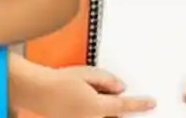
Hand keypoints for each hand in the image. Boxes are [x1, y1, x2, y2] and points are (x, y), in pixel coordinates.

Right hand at [27, 65, 154, 117]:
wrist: (34, 89)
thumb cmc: (57, 79)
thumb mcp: (85, 73)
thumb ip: (106, 80)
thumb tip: (121, 88)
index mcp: (97, 107)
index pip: (125, 107)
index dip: (141, 104)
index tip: (151, 103)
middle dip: (122, 113)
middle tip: (128, 103)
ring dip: (109, 114)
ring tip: (100, 101)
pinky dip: (95, 114)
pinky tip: (88, 106)